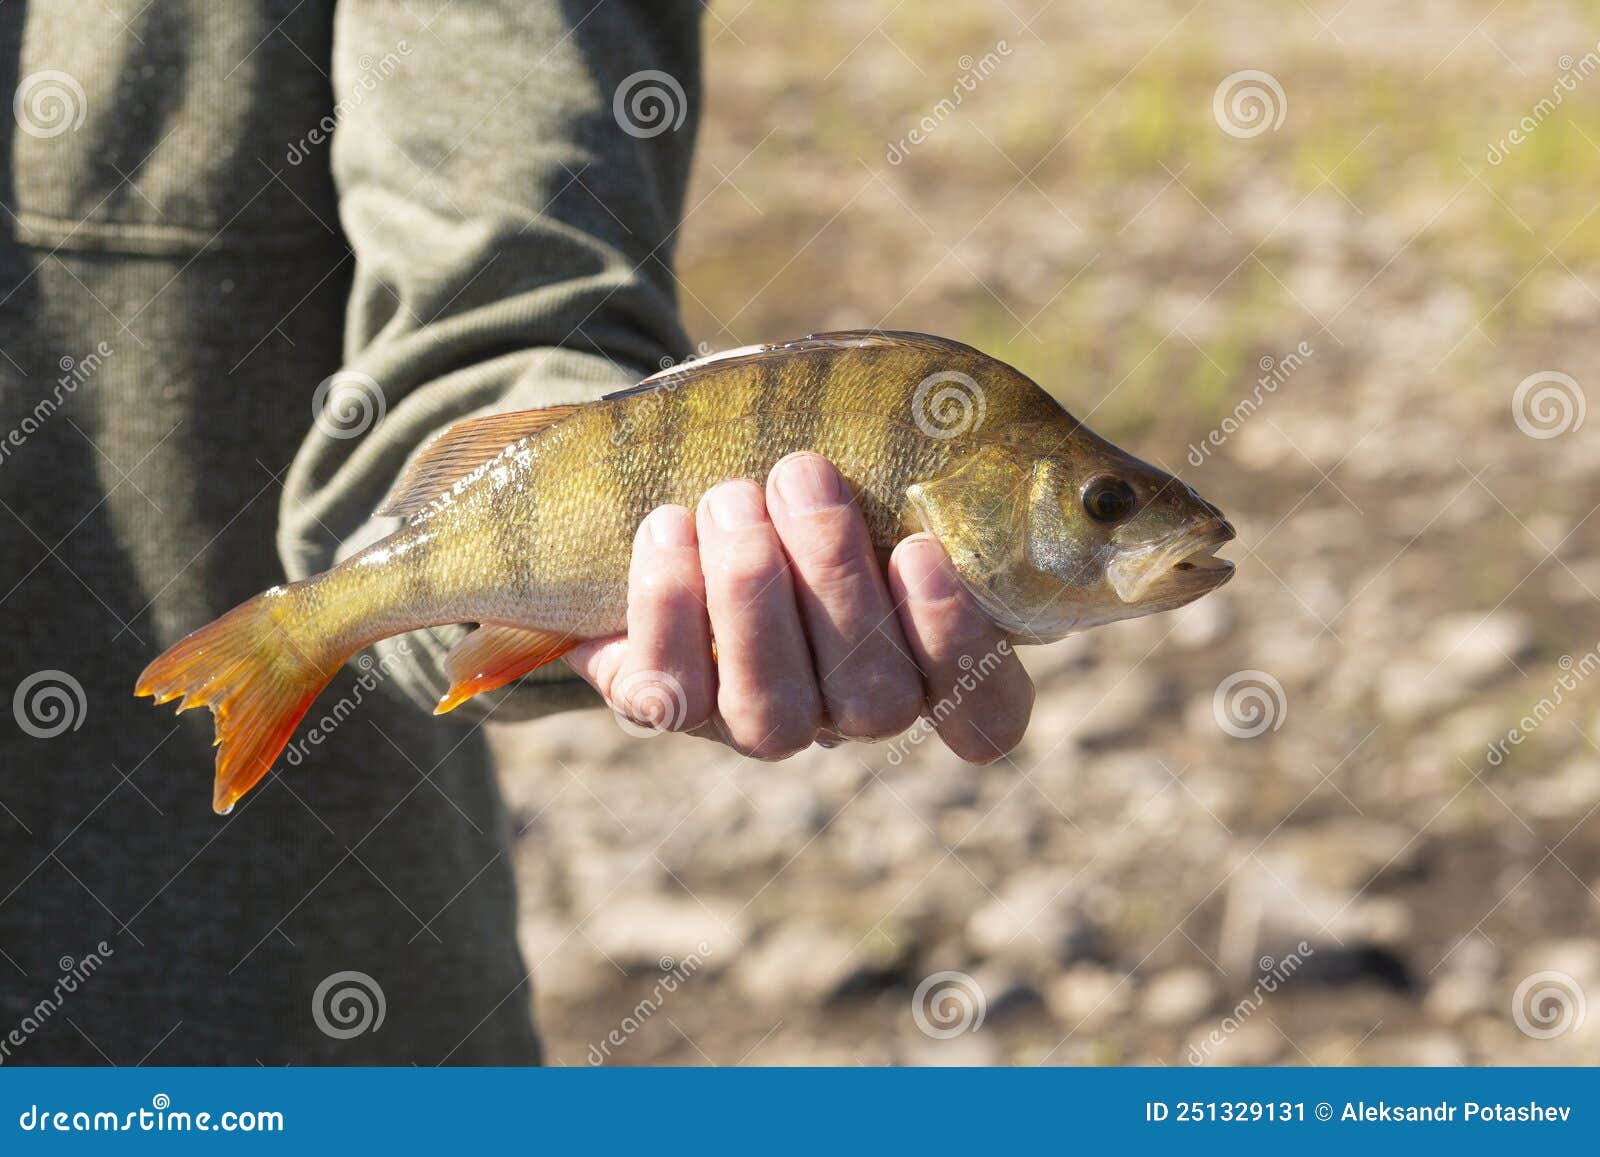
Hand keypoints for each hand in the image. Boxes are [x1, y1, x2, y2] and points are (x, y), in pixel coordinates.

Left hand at [565, 452, 1034, 761]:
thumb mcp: (864, 460)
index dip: (960, 645)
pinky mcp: (676, 711)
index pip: (988, 715)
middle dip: (834, 578)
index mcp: (925, 661)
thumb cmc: (801, 472)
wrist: (685, 488)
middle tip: (802, 472)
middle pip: (875, 700)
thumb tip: (928, 412)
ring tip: (731, 497)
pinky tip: (669, 525)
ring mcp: (763, 725)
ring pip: (774, 713)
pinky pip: (674, 693)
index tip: (919, 550)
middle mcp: (851, 712)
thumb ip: (907, 465)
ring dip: (752, 596)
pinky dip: (669, 607)